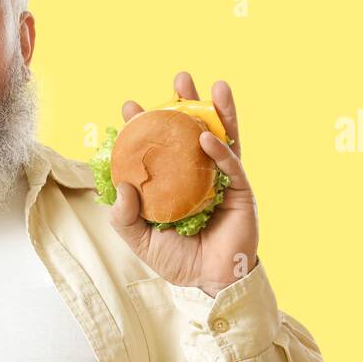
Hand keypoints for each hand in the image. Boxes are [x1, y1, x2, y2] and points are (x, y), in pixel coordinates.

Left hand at [110, 72, 258, 296]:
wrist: (209, 283)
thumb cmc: (177, 260)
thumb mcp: (140, 239)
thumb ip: (124, 217)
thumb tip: (121, 185)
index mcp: (173, 182)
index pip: (159, 146)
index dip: (146, 125)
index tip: (131, 106)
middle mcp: (198, 175)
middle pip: (193, 131)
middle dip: (187, 103)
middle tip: (180, 78)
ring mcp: (222, 180)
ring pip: (223, 138)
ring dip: (218, 111)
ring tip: (212, 86)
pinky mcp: (241, 192)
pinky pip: (232, 165)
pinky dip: (220, 150)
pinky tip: (207, 137)